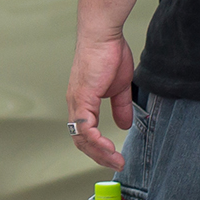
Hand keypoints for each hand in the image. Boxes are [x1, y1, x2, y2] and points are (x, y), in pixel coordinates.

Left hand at [67, 31, 134, 169]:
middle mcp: (75, 104)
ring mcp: (76, 101)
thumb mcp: (119, 87)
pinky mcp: (82, 97)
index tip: (114, 156)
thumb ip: (120, 107)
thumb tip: (124, 124)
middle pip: (80, 140)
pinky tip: (108, 147)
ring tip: (115, 160)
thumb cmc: (109, 54)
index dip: (97, 148)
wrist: (103, 36)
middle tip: (116, 163)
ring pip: (81, 137)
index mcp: (82, 102)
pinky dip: (96, 141)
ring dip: (99, 153)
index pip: (84, 133)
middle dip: (98, 156)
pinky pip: (85, 127)